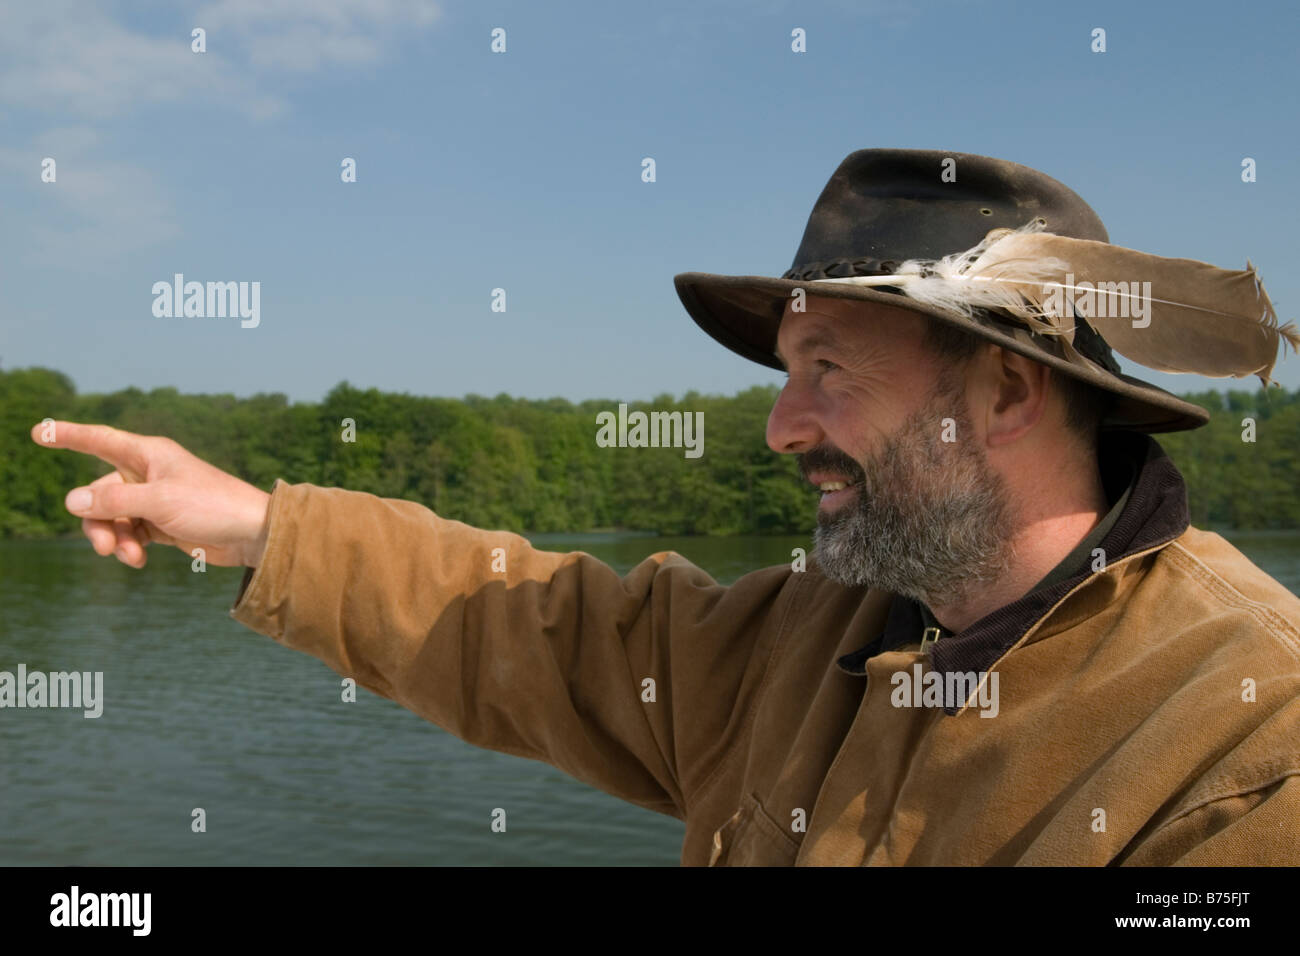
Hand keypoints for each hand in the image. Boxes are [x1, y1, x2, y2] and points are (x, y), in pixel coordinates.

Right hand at [30, 421, 272, 568]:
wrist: (254, 534)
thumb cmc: (213, 507)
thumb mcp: (160, 502)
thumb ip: (115, 502)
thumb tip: (72, 501)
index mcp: (148, 454)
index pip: (99, 439)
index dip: (68, 435)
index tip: (38, 431)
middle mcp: (148, 473)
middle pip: (99, 493)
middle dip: (97, 521)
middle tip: (105, 548)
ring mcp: (154, 499)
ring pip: (112, 517)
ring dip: (114, 538)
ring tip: (130, 557)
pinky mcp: (162, 523)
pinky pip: (129, 533)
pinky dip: (128, 546)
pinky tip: (138, 560)